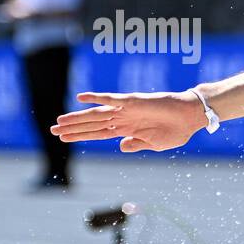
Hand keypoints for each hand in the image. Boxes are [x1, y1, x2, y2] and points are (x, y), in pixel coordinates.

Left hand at [51, 90, 206, 152]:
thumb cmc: (177, 131)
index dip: (80, 136)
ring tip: (59, 121)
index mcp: (128, 131)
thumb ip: (136, 145)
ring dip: (78, 117)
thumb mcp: (155, 144)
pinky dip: (96, 97)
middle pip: (92, 124)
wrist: (191, 116)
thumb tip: (120, 146)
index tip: (63, 139)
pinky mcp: (132, 101)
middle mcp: (123, 119)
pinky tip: (81, 97)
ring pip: (96, 114)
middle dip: (73, 127)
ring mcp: (126, 110)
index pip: (98, 134)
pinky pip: (111, 98)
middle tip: (53, 130)